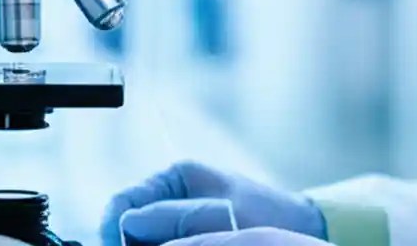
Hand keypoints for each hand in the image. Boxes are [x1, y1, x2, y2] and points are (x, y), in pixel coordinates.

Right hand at [100, 161, 326, 245]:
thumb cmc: (270, 216)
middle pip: (127, 227)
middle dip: (132, 244)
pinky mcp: (187, 238)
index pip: (122, 204)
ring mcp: (176, 221)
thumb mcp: (222, 214)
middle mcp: (169, 198)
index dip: (113, 231)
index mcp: (175, 178)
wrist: (303, 231)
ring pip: (142, 240)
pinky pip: (162, 244)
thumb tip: (127, 224)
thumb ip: (175, 218)